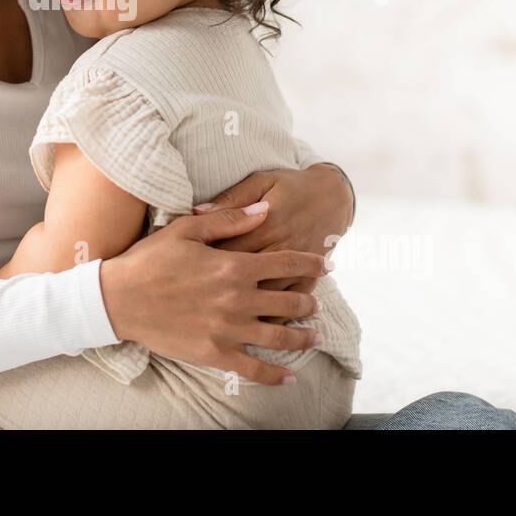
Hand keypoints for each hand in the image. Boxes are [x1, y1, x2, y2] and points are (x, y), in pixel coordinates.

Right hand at [97, 203, 331, 385]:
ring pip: (280, 337)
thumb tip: (265, 210)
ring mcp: (228, 330)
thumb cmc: (150, 260)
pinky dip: (276, 375)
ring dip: (303, 336)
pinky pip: (255, 369)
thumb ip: (229, 219)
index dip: (311, 264)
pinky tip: (290, 376)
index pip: (286, 263)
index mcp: (233, 265)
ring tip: (314, 336)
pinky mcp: (215, 354)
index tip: (326, 266)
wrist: (118, 299)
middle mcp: (237, 299)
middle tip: (315, 302)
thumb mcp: (186, 229)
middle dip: (309, 301)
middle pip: (290, 301)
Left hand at [192, 165, 352, 322]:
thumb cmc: (291, 186)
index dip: (203, 265)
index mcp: (263, 224)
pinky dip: (278, 319)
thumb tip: (197, 210)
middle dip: (218, 295)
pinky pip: (291, 303)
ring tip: (218, 328)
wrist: (333, 194)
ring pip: (269, 296)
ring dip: (245, 312)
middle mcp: (279, 249)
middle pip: (245, 277)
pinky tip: (261, 334)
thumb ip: (231, 199)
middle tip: (192, 309)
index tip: (181, 279)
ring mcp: (296, 266)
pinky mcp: (310, 278)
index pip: (227, 250)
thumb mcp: (259, 181)